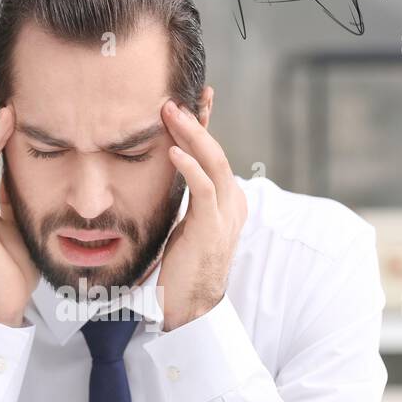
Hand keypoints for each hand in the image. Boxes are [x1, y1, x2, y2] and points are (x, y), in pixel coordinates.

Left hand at [156, 98, 246, 331]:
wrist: (189, 305)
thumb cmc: (182, 265)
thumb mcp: (184, 220)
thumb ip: (184, 195)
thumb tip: (168, 168)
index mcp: (227, 199)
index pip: (215, 154)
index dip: (205, 123)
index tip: (193, 97)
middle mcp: (232, 203)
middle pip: (217, 152)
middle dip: (196, 122)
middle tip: (171, 100)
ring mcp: (225, 215)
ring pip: (215, 164)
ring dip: (193, 136)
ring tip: (171, 115)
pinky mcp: (212, 228)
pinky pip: (204, 190)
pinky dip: (189, 167)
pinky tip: (172, 152)